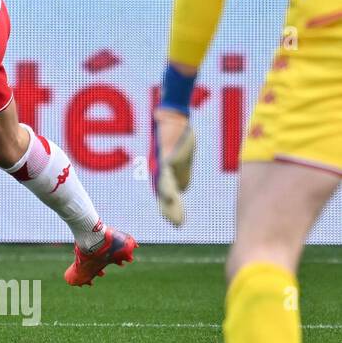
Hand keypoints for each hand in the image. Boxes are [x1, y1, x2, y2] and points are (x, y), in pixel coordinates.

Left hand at [151, 107, 193, 225]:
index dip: (170, 209)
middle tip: (177, 225)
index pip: (166, 195)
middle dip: (170, 210)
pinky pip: (166, 172)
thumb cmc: (178, 136)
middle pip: (163, 194)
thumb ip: (182, 173)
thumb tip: (181, 189)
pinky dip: (169, 184)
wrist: (173, 117)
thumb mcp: (183, 159)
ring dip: (169, 202)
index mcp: (164, 173)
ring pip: (163, 186)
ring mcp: (161, 164)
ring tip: (174, 217)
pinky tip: (171, 194)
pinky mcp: (164, 156)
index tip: (177, 223)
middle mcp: (159, 170)